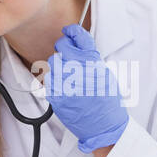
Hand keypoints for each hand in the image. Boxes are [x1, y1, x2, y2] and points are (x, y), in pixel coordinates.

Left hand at [46, 24, 128, 152]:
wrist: (104, 125)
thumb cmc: (107, 101)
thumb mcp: (105, 75)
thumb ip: (91, 60)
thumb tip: (78, 48)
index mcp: (94, 63)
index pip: (80, 37)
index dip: (72, 32)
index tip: (68, 31)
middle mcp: (80, 70)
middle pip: (61, 48)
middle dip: (62, 50)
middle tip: (66, 56)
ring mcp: (66, 83)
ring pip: (52, 65)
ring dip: (58, 68)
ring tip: (67, 78)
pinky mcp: (56, 96)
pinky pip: (48, 82)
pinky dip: (54, 83)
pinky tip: (63, 88)